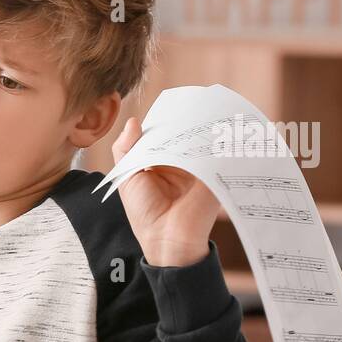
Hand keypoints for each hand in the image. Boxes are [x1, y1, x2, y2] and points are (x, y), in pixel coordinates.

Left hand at [111, 116, 220, 267]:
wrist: (167, 240)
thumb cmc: (145, 213)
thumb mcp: (128, 179)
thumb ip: (125, 150)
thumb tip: (133, 121)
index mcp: (161, 161)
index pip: (165, 134)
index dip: (165, 120)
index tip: (167, 106)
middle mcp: (181, 162)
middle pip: (185, 133)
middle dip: (185, 119)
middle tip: (189, 101)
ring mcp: (199, 168)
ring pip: (202, 139)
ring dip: (201, 127)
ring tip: (202, 111)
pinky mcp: (214, 175)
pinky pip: (216, 153)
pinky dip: (214, 142)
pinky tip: (211, 131)